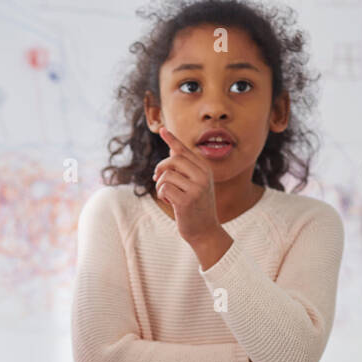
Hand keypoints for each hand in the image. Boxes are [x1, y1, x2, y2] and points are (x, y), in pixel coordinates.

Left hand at [153, 126, 220, 242]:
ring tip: (167, 195)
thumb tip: (171, 148)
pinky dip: (162, 195)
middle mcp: (203, 176)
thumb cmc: (196, 207)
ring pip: (166, 175)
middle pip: (173, 159)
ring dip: (160, 185)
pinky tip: (169, 202)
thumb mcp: (194, 185)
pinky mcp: (187, 201)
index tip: (161, 129)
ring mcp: (196, 188)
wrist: (205, 231)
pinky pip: (164, 188)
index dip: (172, 139)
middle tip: (156, 178)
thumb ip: (185, 168)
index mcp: (205, 169)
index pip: (184, 150)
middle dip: (160, 168)